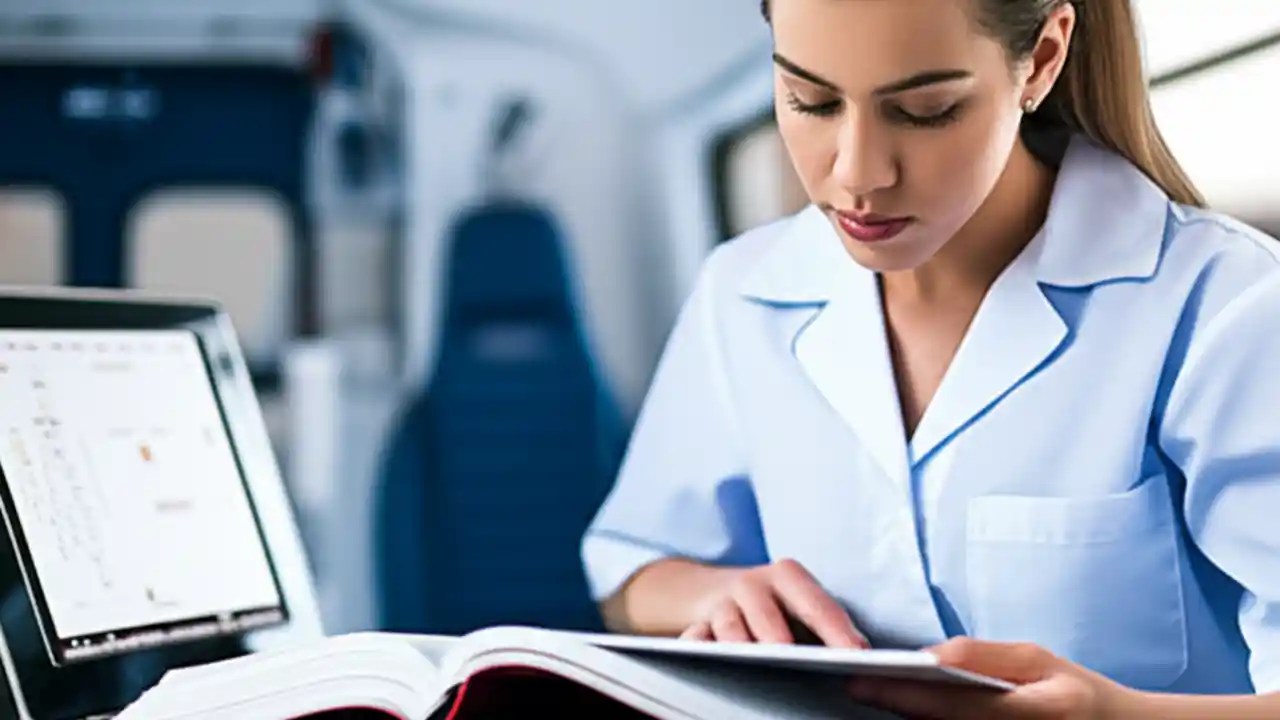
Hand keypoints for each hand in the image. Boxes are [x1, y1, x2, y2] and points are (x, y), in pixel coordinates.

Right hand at [678, 558, 868, 647]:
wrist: (710, 589)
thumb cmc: (770, 604)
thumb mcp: (796, 603)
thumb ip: (824, 626)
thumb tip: (859, 655)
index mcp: (789, 577)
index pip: (818, 608)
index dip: (838, 632)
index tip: (857, 654)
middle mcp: (754, 584)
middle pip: (769, 616)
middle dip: (782, 639)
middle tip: (796, 659)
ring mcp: (724, 602)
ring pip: (731, 628)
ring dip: (741, 645)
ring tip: (753, 662)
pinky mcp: (697, 621)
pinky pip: (696, 637)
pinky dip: (700, 646)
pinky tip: (707, 654)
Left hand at [846, 637, 1136, 718]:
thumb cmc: (1076, 693)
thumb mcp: (1039, 661)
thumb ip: (983, 658)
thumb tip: (929, 656)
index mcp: (1040, 709)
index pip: (957, 704)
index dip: (904, 694)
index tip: (860, 680)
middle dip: (897, 708)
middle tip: (856, 688)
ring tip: (879, 697)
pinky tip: (914, 716)